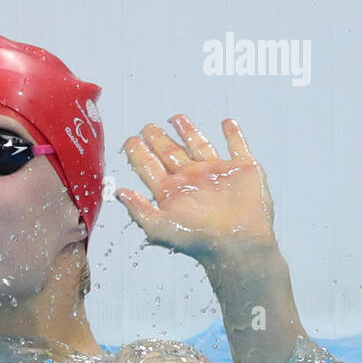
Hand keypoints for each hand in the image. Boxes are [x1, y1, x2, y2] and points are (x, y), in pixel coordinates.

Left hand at [116, 115, 277, 264]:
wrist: (237, 244)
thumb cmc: (199, 240)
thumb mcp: (159, 226)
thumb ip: (138, 209)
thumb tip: (118, 193)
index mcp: (172, 191)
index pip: (149, 167)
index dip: (139, 154)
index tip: (130, 141)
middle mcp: (192, 180)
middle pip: (171, 153)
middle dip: (158, 139)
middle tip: (147, 127)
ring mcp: (217, 173)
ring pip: (199, 145)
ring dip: (189, 131)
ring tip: (176, 118)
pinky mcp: (243, 170)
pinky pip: (238, 146)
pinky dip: (234, 134)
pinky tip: (227, 123)